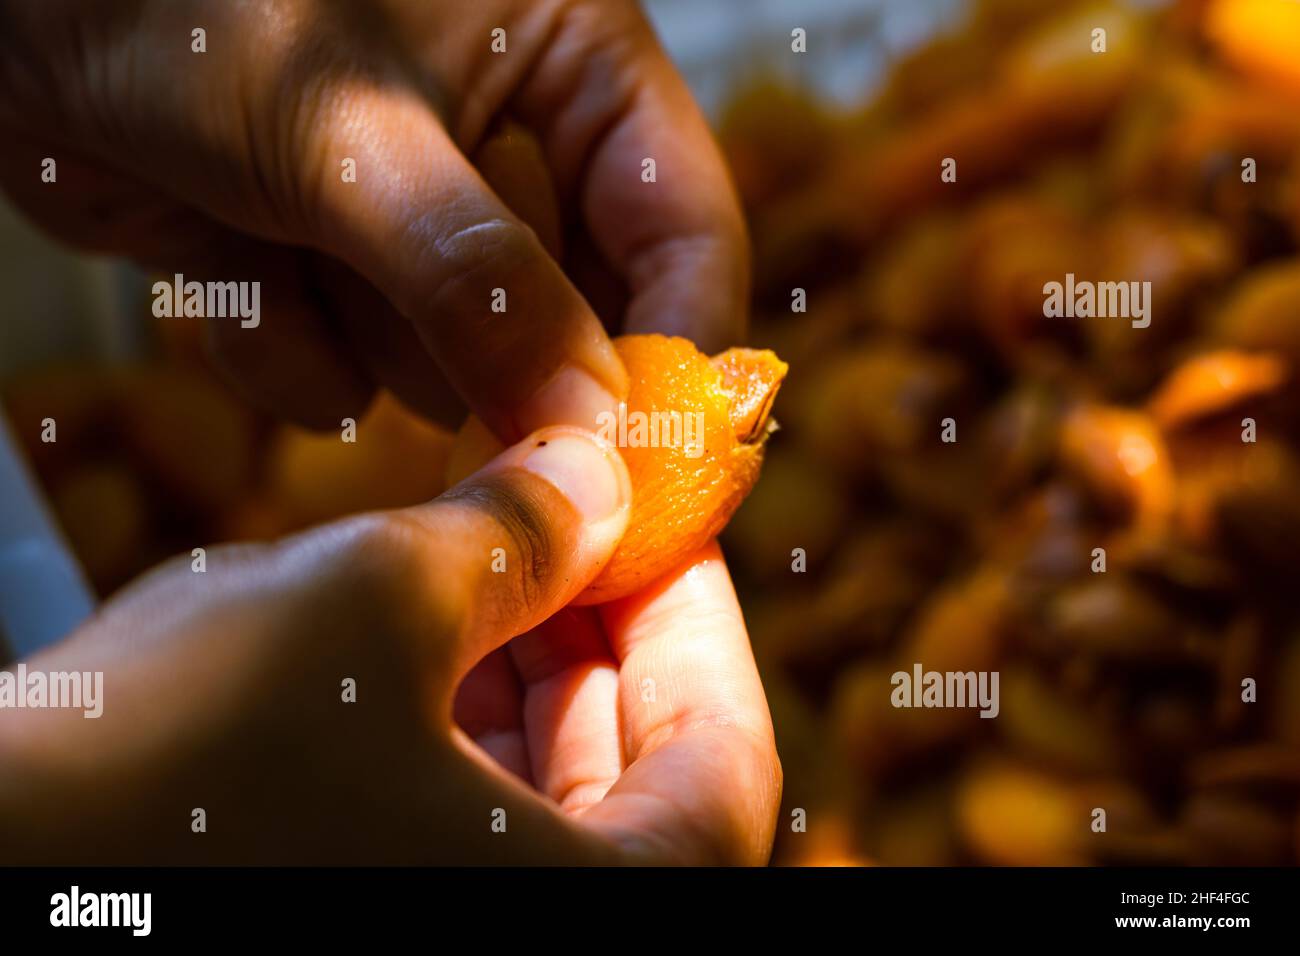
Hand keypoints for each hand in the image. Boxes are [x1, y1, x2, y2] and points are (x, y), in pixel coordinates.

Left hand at [0, 0, 748, 436]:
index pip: (681, 223)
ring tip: (280, 233)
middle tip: (469, 403)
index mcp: (568, 62)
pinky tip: (213, 256)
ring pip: (447, 362)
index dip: (678, 342)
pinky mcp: (322, 271)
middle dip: (493, 354)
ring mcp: (410, 219)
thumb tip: (594, 422)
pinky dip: (274, 338)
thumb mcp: (356, 132)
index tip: (653, 454)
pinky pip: (343, 371)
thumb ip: (485, 285)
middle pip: (569, 316)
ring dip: (359, 331)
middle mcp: (505, 146)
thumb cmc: (189, 0)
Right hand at [0, 427, 780, 863]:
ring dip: (514, 671)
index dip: (697, 619)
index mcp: (582, 912)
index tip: (659, 520)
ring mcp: (433, 930)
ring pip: (534, 803)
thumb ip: (514, 534)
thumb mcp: (366, 602)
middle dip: (595, 632)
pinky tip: (399, 637)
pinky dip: (444, 727)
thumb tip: (595, 477)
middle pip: (632, 781)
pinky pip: (447, 828)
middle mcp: (532, 937)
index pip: (726, 764)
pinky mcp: (359, 909)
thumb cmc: (163, 768)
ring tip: (468, 559)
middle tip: (563, 514)